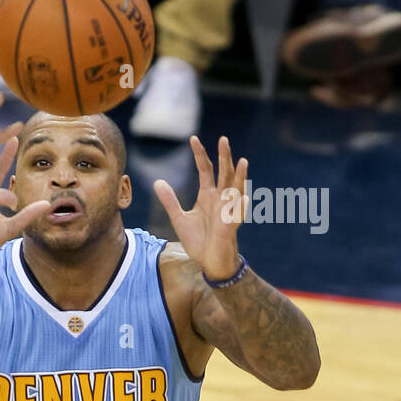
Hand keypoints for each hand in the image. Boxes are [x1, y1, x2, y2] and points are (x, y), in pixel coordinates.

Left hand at [153, 136, 248, 281]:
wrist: (208, 261)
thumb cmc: (198, 240)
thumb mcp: (179, 218)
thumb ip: (170, 200)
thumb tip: (158, 182)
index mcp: (208, 195)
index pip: (206, 169)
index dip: (200, 155)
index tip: (193, 139)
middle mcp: (220, 199)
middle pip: (224, 173)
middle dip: (224, 157)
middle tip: (223, 139)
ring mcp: (228, 211)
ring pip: (236, 190)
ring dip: (240, 176)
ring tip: (242, 161)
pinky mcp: (230, 226)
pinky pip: (237, 214)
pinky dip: (240, 205)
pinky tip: (243, 197)